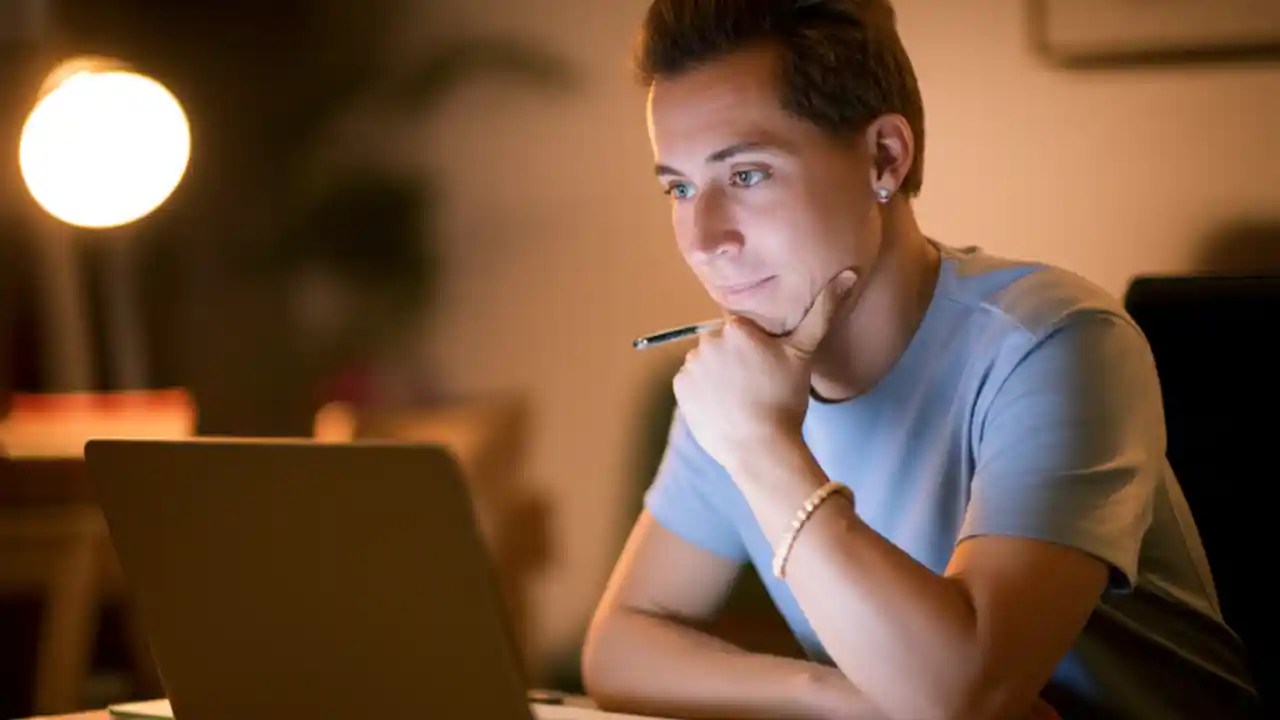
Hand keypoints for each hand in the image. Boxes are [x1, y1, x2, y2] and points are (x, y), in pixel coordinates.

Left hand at [673, 269, 857, 472]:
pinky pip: (691, 382)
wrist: (761, 448)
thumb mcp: (804, 353)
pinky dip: (703, 392)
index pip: (742, 329)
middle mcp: (708, 340)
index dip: (754, 348)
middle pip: (722, 343)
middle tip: (755, 386)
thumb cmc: (786, 399)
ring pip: (706, 362)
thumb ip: (823, 311)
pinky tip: (723, 406)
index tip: (765, 368)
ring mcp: (691, 365)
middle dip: (734, 359)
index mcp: (736, 327)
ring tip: (739, 398)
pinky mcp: (679, 388)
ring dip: (717, 374)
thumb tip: (850, 272)